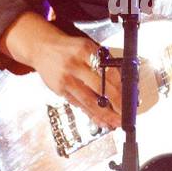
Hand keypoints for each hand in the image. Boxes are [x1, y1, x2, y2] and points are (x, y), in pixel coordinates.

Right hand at [0, 14, 121, 129]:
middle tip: (125, 115)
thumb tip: (122, 83)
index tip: (130, 98)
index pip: (109, 71)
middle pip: (101, 88)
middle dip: (116, 104)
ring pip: (89, 100)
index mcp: (87, 50)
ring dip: (104, 115)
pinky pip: (78, 104)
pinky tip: (100, 121)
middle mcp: (75, 64)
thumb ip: (103, 62)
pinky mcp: (59, 89)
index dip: (121, 87)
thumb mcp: (87, 47)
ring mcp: (66, 78)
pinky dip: (90, 114)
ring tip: (115, 123)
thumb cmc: (69, 48)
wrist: (41, 47)